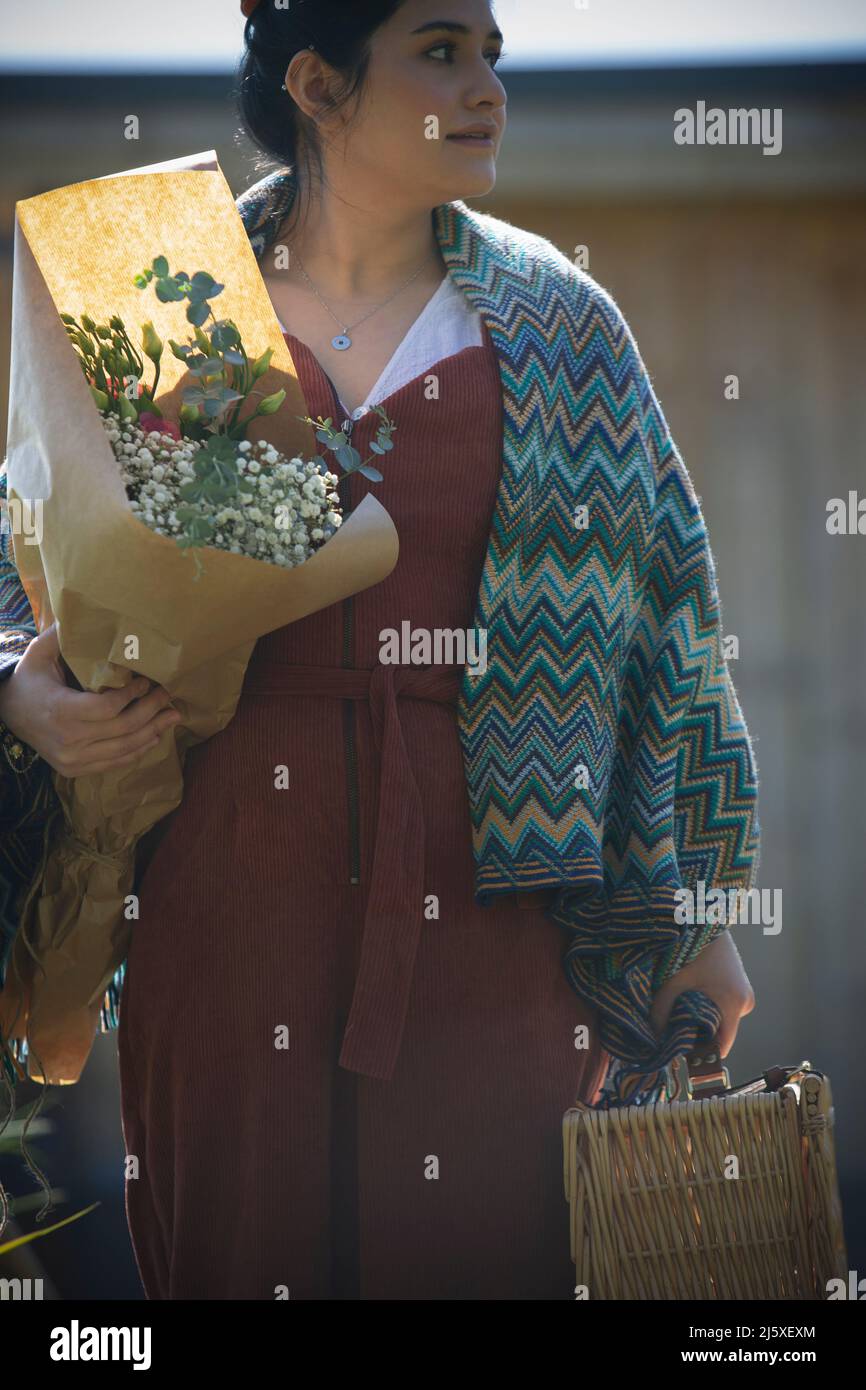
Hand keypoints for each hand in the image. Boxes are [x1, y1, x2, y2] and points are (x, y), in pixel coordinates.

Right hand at [0, 621, 181, 777]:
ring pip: (123, 750)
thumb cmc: (29, 679)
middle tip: (170, 696)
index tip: (147, 681)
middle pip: (123, 728)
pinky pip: (114, 764)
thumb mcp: (39, 653)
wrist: (6, 714)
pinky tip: (153, 737)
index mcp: (60, 710)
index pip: (108, 708)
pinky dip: (137, 751)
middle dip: (152, 710)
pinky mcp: (75, 769)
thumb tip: (88, 609)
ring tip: (173, 717)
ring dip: (153, 732)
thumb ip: (63, 635)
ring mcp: (72, 759)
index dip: (133, 695)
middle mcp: (68, 740)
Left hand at [649, 929, 754, 1057]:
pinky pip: (722, 1005)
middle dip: (697, 1033)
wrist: (704, 914)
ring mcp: (744, 991)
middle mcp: (745, 1001)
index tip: (680, 1052)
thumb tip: (653, 1038)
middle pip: (720, 1032)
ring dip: (700, 1017)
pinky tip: (688, 995)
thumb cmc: (691, 946)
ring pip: (720, 1018)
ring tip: (677, 1008)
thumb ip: (661, 1013)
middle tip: (671, 1028)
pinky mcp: (738, 982)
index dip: (701, 1053)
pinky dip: (706, 1005)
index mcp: (735, 1004)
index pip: (723, 1046)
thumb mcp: (672, 981)